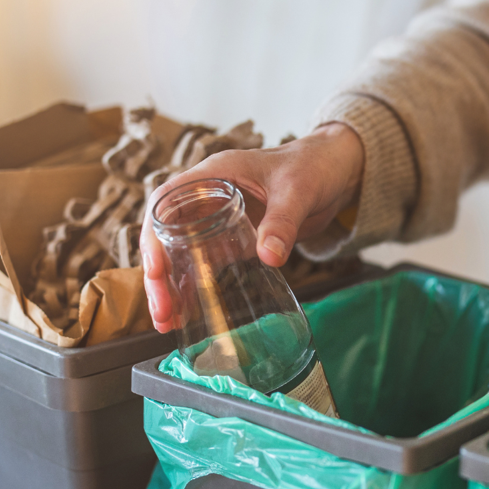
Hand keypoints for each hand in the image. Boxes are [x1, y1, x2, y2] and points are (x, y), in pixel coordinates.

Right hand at [140, 123, 364, 331]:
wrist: (335, 171)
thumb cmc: (313, 166)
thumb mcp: (298, 191)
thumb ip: (283, 221)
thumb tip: (268, 257)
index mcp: (213, 174)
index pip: (165, 202)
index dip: (153, 235)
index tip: (157, 269)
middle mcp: (207, 197)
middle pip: (165, 235)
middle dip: (158, 275)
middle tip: (163, 311)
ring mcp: (217, 219)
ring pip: (180, 253)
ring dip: (171, 286)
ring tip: (168, 322)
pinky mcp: (233, 238)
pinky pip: (205, 263)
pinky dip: (195, 287)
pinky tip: (190, 314)